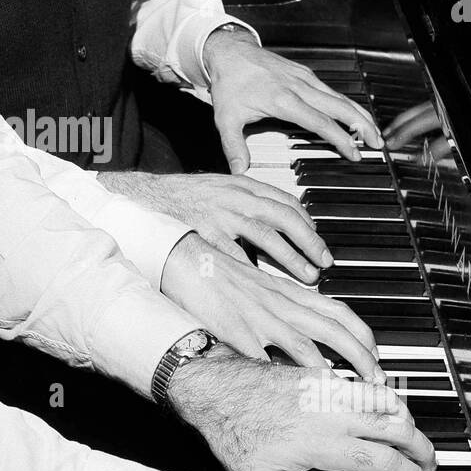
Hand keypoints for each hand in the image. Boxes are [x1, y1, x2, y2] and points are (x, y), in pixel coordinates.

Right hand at [101, 169, 330, 277]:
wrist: (146, 198)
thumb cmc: (183, 197)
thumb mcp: (219, 188)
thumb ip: (247, 198)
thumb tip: (276, 214)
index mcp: (241, 184)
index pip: (285, 200)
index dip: (307, 223)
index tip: (319, 242)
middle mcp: (235, 197)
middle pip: (283, 216)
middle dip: (309, 241)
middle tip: (324, 262)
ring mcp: (220, 215)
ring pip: (265, 235)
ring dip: (290, 257)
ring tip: (307, 276)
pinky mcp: (204, 233)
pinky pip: (234, 254)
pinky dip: (252, 270)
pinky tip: (267, 285)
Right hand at [160, 233, 381, 379]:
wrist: (185, 260)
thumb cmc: (219, 275)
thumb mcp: (260, 287)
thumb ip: (283, 304)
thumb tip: (305, 326)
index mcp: (289, 292)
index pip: (339, 311)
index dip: (363, 336)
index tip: (376, 357)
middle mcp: (281, 304)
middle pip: (334, 331)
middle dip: (361, 358)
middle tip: (377, 382)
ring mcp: (261, 318)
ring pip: (308, 346)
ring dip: (332, 372)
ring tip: (348, 395)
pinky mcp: (238, 332)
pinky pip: (267, 360)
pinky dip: (285, 378)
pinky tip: (295, 396)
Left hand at [165, 354, 433, 470]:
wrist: (214, 386)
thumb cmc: (231, 431)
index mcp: (322, 444)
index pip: (380, 461)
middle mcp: (331, 414)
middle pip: (393, 428)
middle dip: (419, 446)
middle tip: (430, 461)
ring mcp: (327, 390)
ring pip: (383, 401)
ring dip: (405, 418)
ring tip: (415, 434)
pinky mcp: (319, 374)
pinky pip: (362, 381)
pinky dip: (382, 393)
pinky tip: (386, 402)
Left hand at [203, 30, 381, 170]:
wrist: (229, 51)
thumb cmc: (229, 81)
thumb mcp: (226, 118)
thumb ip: (233, 146)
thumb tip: (239, 170)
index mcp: (283, 99)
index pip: (320, 122)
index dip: (340, 138)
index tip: (354, 152)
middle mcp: (298, 86)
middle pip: (340, 107)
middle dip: (362, 125)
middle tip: (378, 143)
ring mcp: (304, 78)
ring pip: (339, 96)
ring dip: (358, 114)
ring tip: (373, 131)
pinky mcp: (304, 73)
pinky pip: (331, 90)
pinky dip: (346, 103)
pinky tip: (352, 112)